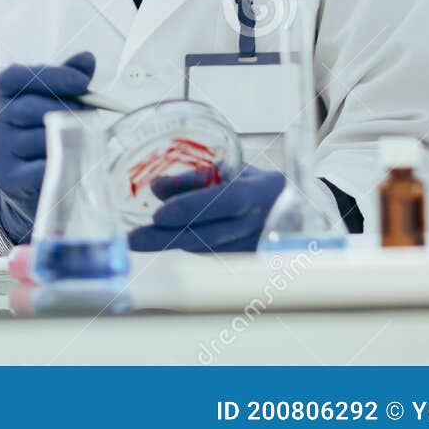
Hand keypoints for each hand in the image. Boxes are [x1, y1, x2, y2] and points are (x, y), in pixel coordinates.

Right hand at [0, 53, 95, 244]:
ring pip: (40, 139)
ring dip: (70, 139)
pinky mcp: (5, 179)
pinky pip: (42, 167)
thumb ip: (65, 79)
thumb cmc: (38, 134)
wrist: (23, 185)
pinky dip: (63, 164)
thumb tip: (87, 58)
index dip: (49, 76)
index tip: (82, 82)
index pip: (14, 77)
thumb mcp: (48, 102)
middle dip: (68, 110)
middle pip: (31, 107)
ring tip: (86, 141)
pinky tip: (74, 162)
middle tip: (91, 118)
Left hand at [128, 165, 284, 253]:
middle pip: (207, 235)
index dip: (191, 208)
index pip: (224, 201)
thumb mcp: (233, 170)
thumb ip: (196, 177)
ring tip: (137, 239)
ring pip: (202, 247)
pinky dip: (182, 242)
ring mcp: (249, 244)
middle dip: (166, 238)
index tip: (159, 215)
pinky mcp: (241, 258)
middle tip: (133, 239)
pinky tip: (160, 238)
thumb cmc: (258, 184)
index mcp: (258, 192)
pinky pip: (206, 250)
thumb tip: (156, 186)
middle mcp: (255, 222)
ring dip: (167, 243)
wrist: (295, 211)